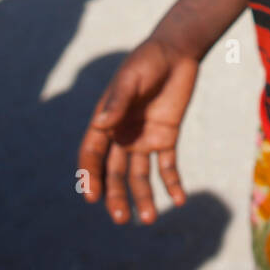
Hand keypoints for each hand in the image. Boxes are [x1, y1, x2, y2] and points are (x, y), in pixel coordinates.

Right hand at [77, 38, 199, 224]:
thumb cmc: (147, 61)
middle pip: (114, 173)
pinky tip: (180, 199)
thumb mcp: (132, 78)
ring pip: (140, 175)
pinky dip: (172, 183)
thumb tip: (101, 123)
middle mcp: (122, 135)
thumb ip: (119, 101)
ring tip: (150, 218)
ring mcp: (144, 138)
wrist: (177, 51)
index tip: (92, 197)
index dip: (90, 176)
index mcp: (106, 121)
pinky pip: (167, 165)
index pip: (92, 154)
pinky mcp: (167, 137)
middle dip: (116, 196)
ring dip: (144, 197)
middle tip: (122, 218)